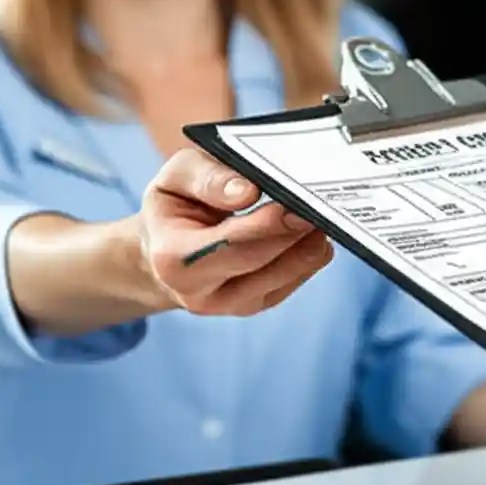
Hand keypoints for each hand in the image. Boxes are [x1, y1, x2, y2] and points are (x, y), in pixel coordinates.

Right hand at [139, 148, 332, 314]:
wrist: (163, 251)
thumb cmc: (174, 207)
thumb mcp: (176, 178)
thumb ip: (208, 177)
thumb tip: (247, 191)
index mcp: (173, 258)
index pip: (229, 243)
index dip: (265, 224)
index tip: (294, 201)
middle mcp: (199, 292)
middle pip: (261, 261)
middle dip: (293, 232)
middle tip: (321, 204)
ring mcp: (230, 305)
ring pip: (284, 275)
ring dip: (308, 245)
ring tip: (322, 214)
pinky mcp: (255, 306)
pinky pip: (292, 282)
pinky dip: (307, 255)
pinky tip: (312, 233)